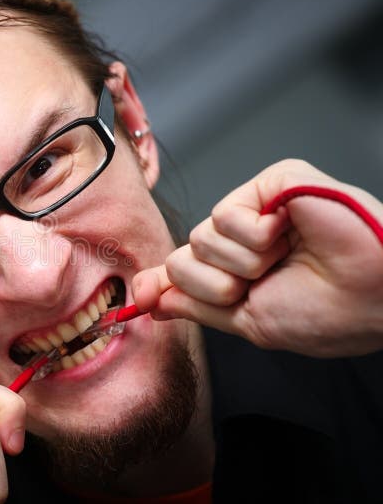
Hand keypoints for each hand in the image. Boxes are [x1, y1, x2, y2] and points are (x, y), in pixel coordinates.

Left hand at [133, 159, 382, 356]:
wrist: (375, 296)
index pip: (183, 271)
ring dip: (244, 264)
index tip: (143, 299)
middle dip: (217, 286)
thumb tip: (150, 300)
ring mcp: (256, 208)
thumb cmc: (326, 313)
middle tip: (262, 284)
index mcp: (240, 270)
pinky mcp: (271, 182)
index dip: (164, 285)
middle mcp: (243, 238)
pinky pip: (225, 216)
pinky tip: (289, 233)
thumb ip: (196, 306)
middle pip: (183, 259)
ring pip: (200, 239)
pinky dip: (256, 238)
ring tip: (284, 259)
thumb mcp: (248, 321)